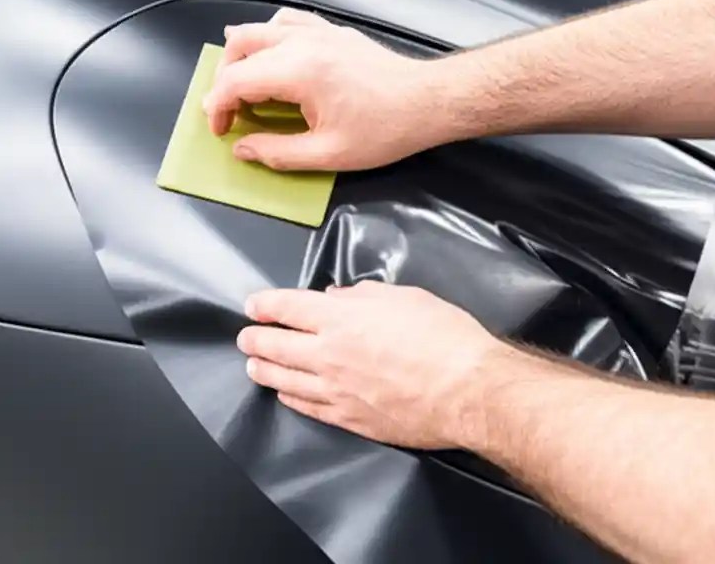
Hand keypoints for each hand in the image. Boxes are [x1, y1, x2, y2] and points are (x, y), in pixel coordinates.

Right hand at [203, 8, 452, 170]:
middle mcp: (302, 43)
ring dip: (239, 56)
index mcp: (298, 72)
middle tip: (228, 112)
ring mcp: (317, 31)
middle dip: (223, 81)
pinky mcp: (331, 31)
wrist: (427, 102)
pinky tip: (269, 54)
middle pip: (238, 48)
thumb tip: (244, 149)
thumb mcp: (328, 154)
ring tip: (241, 85)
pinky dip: (267, 35)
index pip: (235, 81)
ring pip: (257, 29)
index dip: (217, 107)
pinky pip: (286, 21)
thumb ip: (277, 153)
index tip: (221, 129)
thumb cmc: (386, 128)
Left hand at [236, 281, 505, 448]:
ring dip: (264, 370)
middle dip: (254, 339)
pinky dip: (292, 400)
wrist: (469, 391)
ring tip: (253, 366)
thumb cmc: (445, 337)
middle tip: (246, 337)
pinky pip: (309, 408)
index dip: (264, 304)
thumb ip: (363, 295)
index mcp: (340, 318)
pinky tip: (285, 396)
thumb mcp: (404, 297)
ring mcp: (336, 390)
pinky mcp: (350, 418)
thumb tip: (338, 296)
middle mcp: (329, 354)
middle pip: (275, 345)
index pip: (286, 306)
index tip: (253, 305)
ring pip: (285, 380)